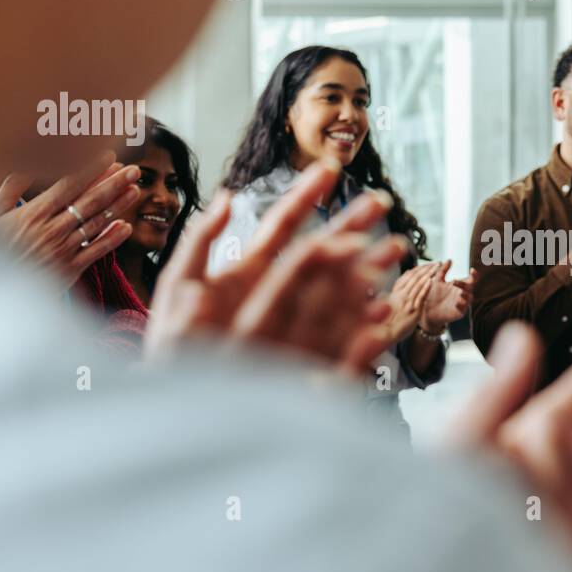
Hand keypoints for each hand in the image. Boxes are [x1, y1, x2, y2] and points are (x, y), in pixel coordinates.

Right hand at [0, 151, 139, 287]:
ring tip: (135, 191)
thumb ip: (8, 187)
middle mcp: (51, 229)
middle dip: (113, 184)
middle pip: (89, 202)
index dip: (91, 170)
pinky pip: (96, 252)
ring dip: (118, 206)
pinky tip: (126, 227)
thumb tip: (24, 160)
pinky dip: (112, 239)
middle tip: (134, 170)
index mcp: (33, 212)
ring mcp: (62, 249)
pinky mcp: (69, 269)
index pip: (69, 185)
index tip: (109, 157)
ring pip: (96, 223)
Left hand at [145, 161, 403, 376]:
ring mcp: (297, 322)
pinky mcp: (308, 356)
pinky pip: (344, 336)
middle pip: (322, 249)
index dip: (306, 195)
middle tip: (382, 200)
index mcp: (249, 271)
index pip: (283, 224)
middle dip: (352, 224)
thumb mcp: (179, 286)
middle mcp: (279, 292)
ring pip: (340, 288)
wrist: (182, 403)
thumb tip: (228, 197)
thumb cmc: (175, 348)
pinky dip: (365, 323)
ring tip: (397, 248)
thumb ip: (200, 240)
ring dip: (369, 266)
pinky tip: (384, 309)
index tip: (329, 168)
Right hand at [383, 263, 437, 343]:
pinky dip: (425, 288)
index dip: (419, 269)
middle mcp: (400, 295)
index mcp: (395, 292)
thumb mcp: (390, 302)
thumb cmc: (388, 321)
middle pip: (414, 277)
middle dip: (427, 269)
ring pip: (418, 285)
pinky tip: (431, 282)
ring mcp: (407, 303)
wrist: (386, 335)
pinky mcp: (413, 311)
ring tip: (437, 268)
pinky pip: (420, 297)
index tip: (427, 265)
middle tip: (436, 263)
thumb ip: (398, 289)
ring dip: (428, 275)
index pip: (408, 276)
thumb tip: (406, 275)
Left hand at [420, 260, 474, 332]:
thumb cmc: (434, 295)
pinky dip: (461, 306)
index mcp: (460, 285)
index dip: (474, 274)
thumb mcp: (437, 280)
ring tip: (459, 293)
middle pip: (470, 287)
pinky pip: (463, 309)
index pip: (472, 279)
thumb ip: (443, 270)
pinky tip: (456, 303)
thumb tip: (449, 259)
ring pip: (469, 298)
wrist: (427, 310)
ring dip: (465, 295)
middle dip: (464, 284)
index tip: (472, 269)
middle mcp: (463, 293)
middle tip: (454, 281)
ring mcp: (462, 303)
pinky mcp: (459, 313)